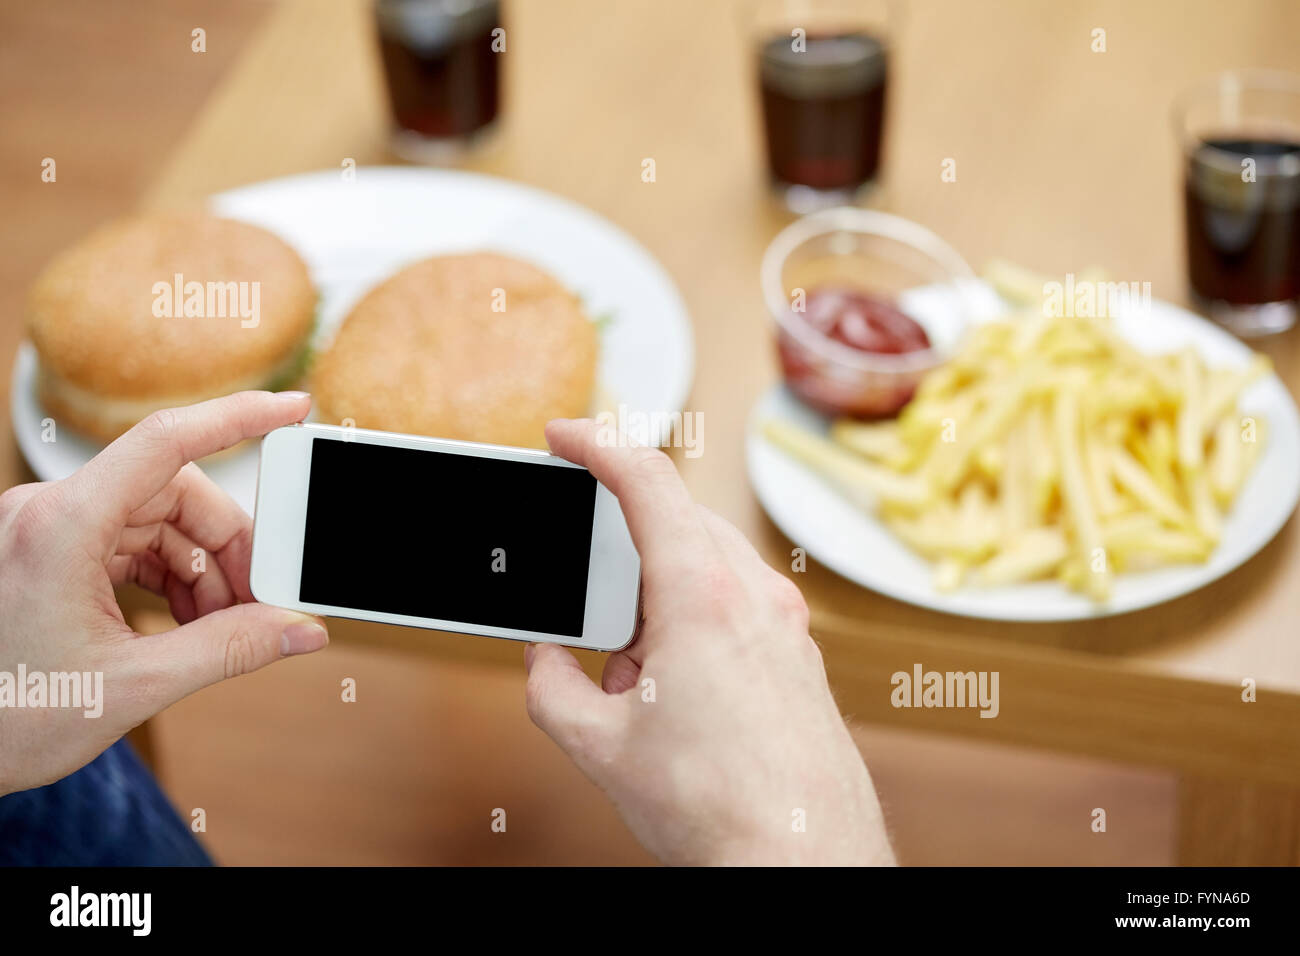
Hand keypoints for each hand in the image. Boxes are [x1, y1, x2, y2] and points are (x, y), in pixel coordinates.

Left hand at [0, 391, 328, 795]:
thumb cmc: (8, 720)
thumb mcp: (133, 685)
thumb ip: (228, 649)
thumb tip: (299, 630)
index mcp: (60, 527)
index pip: (165, 442)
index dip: (238, 418)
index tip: (294, 408)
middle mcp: (47, 513)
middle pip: (173, 492)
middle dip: (227, 545)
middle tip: (261, 601)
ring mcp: (45, 530)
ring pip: (157, 520)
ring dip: (202, 568)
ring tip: (223, 626)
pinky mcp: (47, 552)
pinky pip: (130, 542)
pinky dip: (170, 576)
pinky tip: (189, 621)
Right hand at [526, 419, 893, 865]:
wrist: (804, 862)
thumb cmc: (717, 808)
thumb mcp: (599, 746)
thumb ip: (550, 687)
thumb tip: (545, 660)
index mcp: (701, 595)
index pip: (646, 480)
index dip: (596, 443)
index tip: (564, 434)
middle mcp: (754, 596)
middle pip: (676, 524)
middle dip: (619, 557)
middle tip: (587, 617)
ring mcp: (785, 626)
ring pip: (707, 567)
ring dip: (655, 599)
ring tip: (633, 679)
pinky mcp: (799, 657)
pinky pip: (736, 608)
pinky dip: (692, 625)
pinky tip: (675, 694)